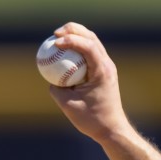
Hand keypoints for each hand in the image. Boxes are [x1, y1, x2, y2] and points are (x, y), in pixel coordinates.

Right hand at [46, 23, 132, 143]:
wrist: (112, 129)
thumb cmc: (92, 119)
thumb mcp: (67, 105)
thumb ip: (56, 88)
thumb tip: (48, 76)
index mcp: (102, 72)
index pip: (88, 46)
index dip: (71, 39)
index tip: (55, 43)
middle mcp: (107, 66)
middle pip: (91, 37)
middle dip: (72, 30)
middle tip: (55, 34)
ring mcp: (107, 67)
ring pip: (92, 42)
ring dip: (76, 35)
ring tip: (58, 38)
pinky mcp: (103, 71)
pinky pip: (90, 53)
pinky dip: (77, 47)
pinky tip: (64, 52)